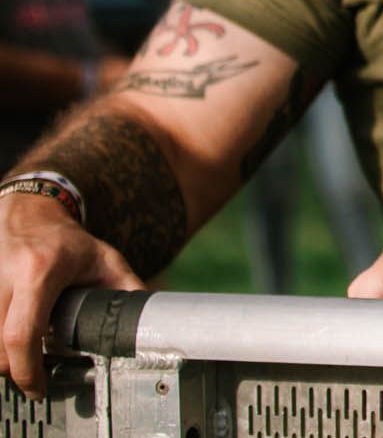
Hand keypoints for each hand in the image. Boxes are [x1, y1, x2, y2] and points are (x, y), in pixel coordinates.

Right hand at [0, 193, 142, 397]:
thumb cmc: (67, 241)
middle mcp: (5, 278)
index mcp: (39, 273)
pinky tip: (12, 339)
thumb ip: (127, 289)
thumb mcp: (104, 260)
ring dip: (4, 356)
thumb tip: (150, 319)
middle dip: (15, 369)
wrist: (30, 212)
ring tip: (26, 354)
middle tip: (35, 375)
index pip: (21, 334)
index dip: (27, 369)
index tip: (38, 388)